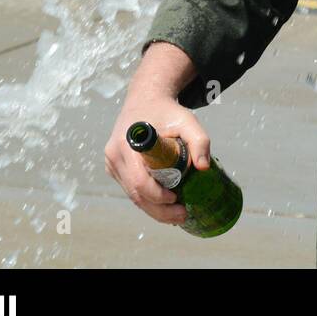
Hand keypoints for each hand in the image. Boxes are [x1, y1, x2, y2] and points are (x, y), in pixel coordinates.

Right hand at [104, 91, 211, 225]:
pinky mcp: (115, 167)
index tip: (176, 199)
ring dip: (153, 209)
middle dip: (158, 210)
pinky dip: (147, 200)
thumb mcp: (187, 121)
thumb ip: (199, 140)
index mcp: (127, 145)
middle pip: (134, 193)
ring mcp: (112, 163)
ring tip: (177, 215)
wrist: (146, 99)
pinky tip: (164, 207)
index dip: (156, 195)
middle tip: (182, 215)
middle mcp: (114, 156)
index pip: (138, 180)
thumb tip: (204, 167)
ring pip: (131, 195)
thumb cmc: (167, 112)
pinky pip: (130, 189)